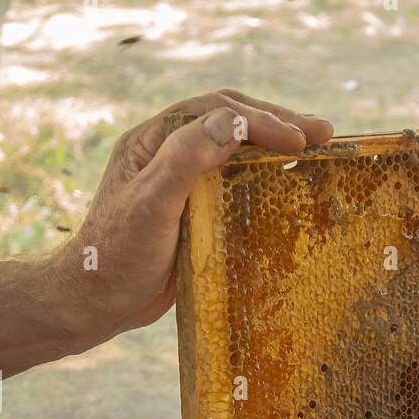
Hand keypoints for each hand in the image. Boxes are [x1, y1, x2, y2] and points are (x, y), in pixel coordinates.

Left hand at [52, 89, 332, 346]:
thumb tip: (230, 124)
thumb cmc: (116, 257)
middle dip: (276, 123)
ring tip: (316, 150)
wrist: (94, 303)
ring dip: (275, 147)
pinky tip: (288, 185)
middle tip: (323, 133)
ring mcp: (180, 181)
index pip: (214, 114)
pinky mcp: (192, 211)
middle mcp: (165, 152)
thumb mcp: (150, 205)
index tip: (299, 139)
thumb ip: (185, 160)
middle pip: (228, 122)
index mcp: (151, 140)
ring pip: (234, 150)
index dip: (259, 120)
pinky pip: (234, 182)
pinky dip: (265, 177)